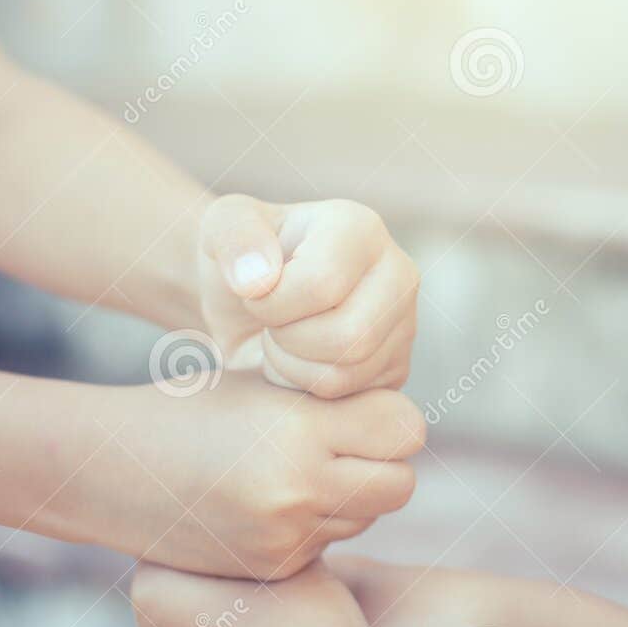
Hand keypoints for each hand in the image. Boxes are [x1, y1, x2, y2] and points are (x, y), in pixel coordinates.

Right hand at [90, 369, 422, 578]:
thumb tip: (406, 421)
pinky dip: (314, 524)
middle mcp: (300, 487)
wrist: (112, 470)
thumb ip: (336, 399)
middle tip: (351, 449)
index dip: (393, 421)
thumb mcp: (265, 383)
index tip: (370, 415)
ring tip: (301, 471)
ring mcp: (288, 534)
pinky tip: (272, 502)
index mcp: (301, 428)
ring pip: (368, 517)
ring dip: (351, 497)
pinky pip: (329, 543)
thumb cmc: (196, 411)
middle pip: (401, 484)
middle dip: (385, 465)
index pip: (406, 429)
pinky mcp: (275, 565)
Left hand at [199, 195, 418, 397]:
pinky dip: (306, 386)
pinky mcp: (397, 368)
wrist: (257, 299)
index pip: (322, 285)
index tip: (252, 291)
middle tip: (269, 322)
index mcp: (361, 229)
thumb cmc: (245, 259)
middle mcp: (398, 274)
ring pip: (347, 372)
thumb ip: (233, 237)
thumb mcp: (221, 229)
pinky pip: (349, 397)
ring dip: (292, 365)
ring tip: (282, 337)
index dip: (272, 302)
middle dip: (287, 339)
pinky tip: (299, 358)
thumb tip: (258, 279)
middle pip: (347, 336)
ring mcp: (405, 324)